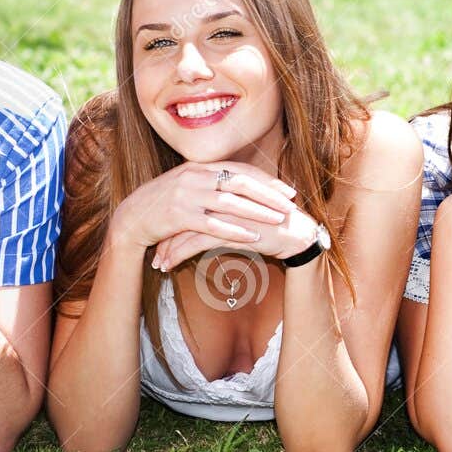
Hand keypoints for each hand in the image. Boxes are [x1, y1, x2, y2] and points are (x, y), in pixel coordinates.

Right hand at [112, 161, 297, 258]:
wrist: (130, 218)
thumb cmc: (162, 204)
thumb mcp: (187, 185)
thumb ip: (211, 182)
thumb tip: (239, 186)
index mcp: (198, 166)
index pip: (240, 170)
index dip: (266, 180)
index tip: (287, 190)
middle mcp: (194, 176)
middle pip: (240, 182)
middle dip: (269, 194)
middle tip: (291, 205)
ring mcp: (186, 195)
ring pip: (230, 202)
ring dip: (258, 211)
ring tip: (278, 220)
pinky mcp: (179, 216)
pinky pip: (212, 223)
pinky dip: (234, 230)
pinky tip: (252, 236)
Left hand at [152, 203, 322, 271]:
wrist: (298, 235)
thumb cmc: (273, 225)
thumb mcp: (244, 212)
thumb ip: (224, 209)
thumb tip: (203, 217)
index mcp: (224, 186)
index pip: (189, 199)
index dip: (172, 217)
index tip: (160, 233)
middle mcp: (223, 194)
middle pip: (182, 212)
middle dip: (164, 233)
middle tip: (153, 249)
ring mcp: (226, 210)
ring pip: (185, 228)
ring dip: (168, 247)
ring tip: (157, 262)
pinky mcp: (230, 228)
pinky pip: (196, 242)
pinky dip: (178, 255)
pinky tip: (168, 266)